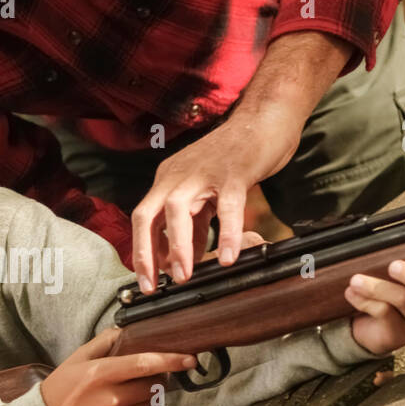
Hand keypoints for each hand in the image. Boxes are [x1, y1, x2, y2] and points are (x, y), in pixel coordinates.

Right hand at [40, 327, 197, 405]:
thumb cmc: (60, 391)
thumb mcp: (76, 360)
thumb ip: (103, 342)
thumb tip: (125, 330)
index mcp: (101, 374)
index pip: (144, 364)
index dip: (171, 360)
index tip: (189, 359)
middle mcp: (111, 398)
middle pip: (154, 385)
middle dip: (157, 379)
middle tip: (147, 376)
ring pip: (153, 405)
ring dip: (150, 398)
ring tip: (130, 395)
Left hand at [131, 117, 299, 292]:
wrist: (264, 120)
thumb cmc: (235, 159)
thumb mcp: (206, 195)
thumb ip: (194, 224)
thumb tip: (183, 259)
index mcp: (168, 179)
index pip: (143, 217)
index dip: (141, 250)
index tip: (146, 280)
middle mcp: (178, 174)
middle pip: (147, 214)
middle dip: (145, 253)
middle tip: (152, 285)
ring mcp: (204, 172)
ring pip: (179, 209)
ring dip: (178, 246)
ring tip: (184, 276)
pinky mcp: (234, 172)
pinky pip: (228, 207)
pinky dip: (226, 234)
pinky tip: (228, 258)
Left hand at [343, 260, 404, 354]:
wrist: (362, 327)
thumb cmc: (381, 296)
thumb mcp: (392, 277)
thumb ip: (400, 266)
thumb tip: (389, 245)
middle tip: (394, 266)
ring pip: (404, 299)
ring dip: (377, 287)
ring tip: (356, 281)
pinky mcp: (401, 336)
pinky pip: (384, 312)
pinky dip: (365, 300)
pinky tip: (352, 294)